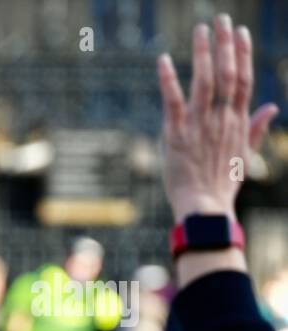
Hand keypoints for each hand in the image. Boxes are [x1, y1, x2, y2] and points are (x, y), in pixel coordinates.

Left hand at [157, 14, 276, 223]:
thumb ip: (257, 129)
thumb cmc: (222, 184)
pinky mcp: (176, 133)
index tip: (240, 33)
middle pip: (227, 73)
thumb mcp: (245, 155)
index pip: (243, 80)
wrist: (204, 207)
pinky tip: (163, 59)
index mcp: (238, 122)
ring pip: (205, 81)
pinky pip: (172, 100)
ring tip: (200, 29)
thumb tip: (271, 107)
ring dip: (203, 53)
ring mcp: (199, 124)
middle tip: (220, 19)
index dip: (242, 54)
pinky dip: (168, 79)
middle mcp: (221, 118)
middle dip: (225, 44)